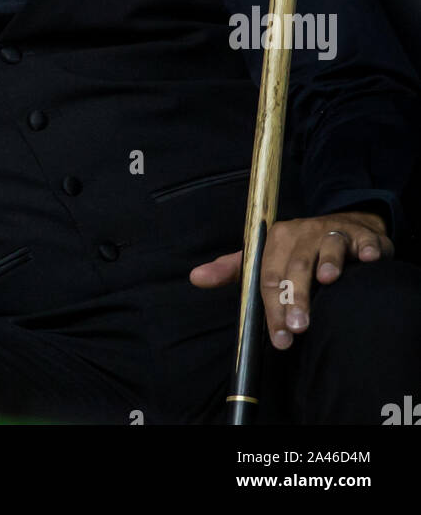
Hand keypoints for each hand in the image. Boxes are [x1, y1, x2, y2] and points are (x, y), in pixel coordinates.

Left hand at [189, 210, 392, 348]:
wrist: (341, 226)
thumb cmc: (298, 250)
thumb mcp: (265, 256)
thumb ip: (235, 270)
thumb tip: (195, 277)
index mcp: (277, 239)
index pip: (268, 276)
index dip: (272, 308)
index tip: (279, 338)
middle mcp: (304, 233)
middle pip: (296, 266)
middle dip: (296, 296)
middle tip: (298, 327)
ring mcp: (333, 232)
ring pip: (328, 248)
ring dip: (328, 263)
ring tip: (328, 281)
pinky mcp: (361, 236)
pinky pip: (365, 242)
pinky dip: (367, 249)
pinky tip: (368, 260)